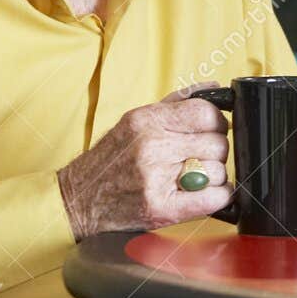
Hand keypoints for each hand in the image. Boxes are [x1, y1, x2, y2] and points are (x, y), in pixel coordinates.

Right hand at [56, 84, 231, 238]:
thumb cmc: (112, 158)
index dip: (216, 122)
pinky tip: (204, 193)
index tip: (211, 130)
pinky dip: (218, 196)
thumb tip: (215, 88)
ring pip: (218, 171)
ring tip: (190, 178)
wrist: (78, 198)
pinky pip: (215, 198)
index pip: (206, 112)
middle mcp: (151, 147)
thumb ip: (178, 102)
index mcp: (147, 120)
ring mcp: (155, 179)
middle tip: (197, 158)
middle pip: (217, 144)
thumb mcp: (138, 119)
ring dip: (212, 176)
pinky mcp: (160, 209)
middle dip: (214, 151)